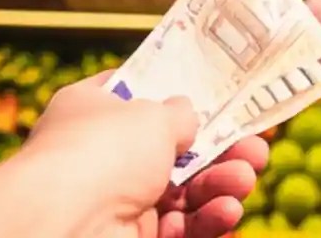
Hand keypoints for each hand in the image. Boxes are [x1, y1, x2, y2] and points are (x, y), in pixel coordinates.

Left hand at [21, 72, 268, 237]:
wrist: (65, 226)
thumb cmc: (102, 152)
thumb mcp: (152, 115)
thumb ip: (179, 113)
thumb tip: (188, 114)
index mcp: (93, 112)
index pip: (138, 97)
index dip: (177, 96)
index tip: (218, 98)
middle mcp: (103, 156)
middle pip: (174, 151)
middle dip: (219, 150)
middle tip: (255, 148)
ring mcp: (117, 203)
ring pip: (183, 193)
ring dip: (219, 184)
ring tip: (244, 179)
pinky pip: (180, 228)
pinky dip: (206, 220)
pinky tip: (227, 211)